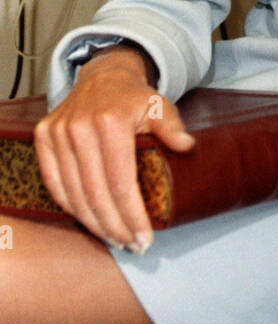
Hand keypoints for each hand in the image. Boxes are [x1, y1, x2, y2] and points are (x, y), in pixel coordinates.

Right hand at [34, 49, 193, 251]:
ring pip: (73, 194)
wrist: (103, 78)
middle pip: (96, 194)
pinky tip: (89, 221)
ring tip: (114, 239)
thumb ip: (173, 127)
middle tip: (132, 245)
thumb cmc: (134, 99)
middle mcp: (80, 128)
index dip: (132, 216)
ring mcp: (58, 133)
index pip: (120, 182)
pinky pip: (54, 183)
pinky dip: (71, 207)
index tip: (144, 237)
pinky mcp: (44, 138)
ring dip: (93, 224)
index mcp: (111, 122)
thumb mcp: (160, 107)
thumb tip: (186, 145)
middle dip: (115, 227)